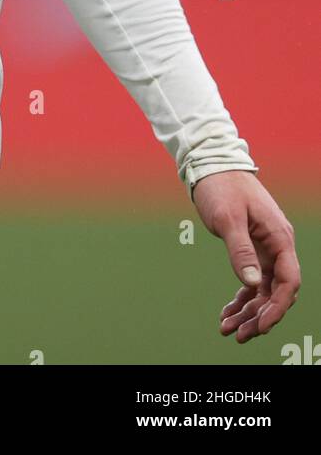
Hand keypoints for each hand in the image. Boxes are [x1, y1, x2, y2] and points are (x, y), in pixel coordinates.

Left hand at [192, 171, 299, 342]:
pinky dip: (241, 297)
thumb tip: (251, 283)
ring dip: (248, 311)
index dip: (277, 307)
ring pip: (263, 289)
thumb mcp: (228, 218)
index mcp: (279, 238)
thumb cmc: (222, 187)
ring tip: (227, 329)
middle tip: (238, 335)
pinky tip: (227, 312)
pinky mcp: (251, 249)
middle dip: (259, 316)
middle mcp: (276, 246)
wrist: (212, 165)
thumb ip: (240, 250)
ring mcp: (265, 248)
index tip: (259, 326)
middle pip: (276, 291)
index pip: (288, 281)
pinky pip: (251, 280)